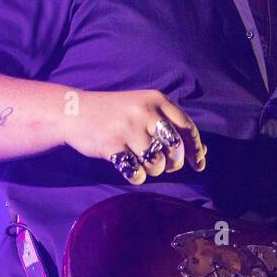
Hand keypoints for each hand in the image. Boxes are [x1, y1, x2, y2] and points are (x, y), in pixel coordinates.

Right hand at [60, 88, 206, 184]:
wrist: (74, 111)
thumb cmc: (116, 113)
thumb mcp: (144, 108)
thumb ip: (170, 125)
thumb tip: (201, 151)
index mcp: (157, 100)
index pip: (187, 128)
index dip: (195, 149)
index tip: (199, 164)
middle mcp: (145, 112)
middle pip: (175, 148)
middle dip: (174, 162)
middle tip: (166, 165)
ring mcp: (127, 129)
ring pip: (157, 163)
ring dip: (153, 170)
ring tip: (142, 162)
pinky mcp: (111, 146)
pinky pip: (136, 172)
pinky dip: (137, 176)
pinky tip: (130, 169)